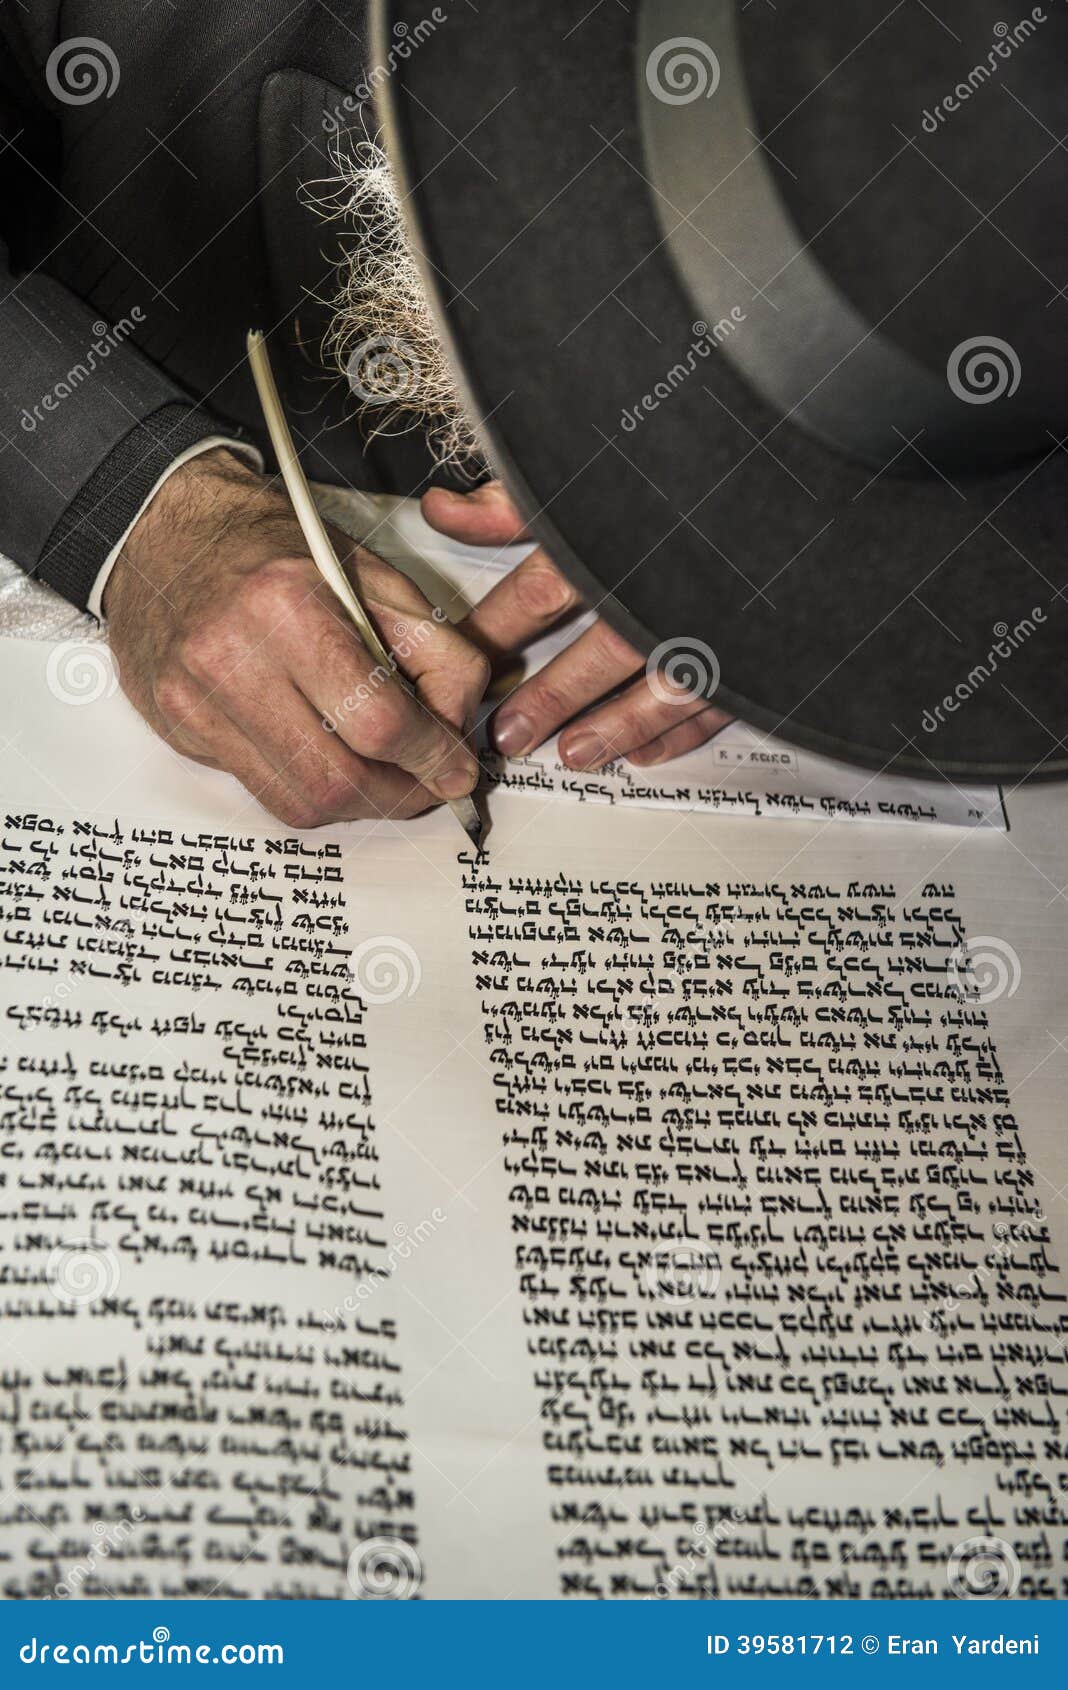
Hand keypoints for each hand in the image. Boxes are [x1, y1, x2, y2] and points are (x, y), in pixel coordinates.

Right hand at [105, 449, 487, 827]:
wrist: (165, 532)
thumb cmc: (274, 548)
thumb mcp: (372, 575)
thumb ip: (432, 649)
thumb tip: (457, 729)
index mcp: (288, 605)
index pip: (378, 720)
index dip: (431, 757)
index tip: (457, 768)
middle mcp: (231, 658)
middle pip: (338, 779)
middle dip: (401, 797)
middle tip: (430, 786)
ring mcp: (195, 700)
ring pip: (299, 803)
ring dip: (359, 806)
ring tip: (386, 780)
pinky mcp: (179, 727)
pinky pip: (262, 792)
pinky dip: (311, 792)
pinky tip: (331, 762)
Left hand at [421, 481, 730, 768]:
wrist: (775, 475)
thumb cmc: (677, 477)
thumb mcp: (586, 472)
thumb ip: (517, 503)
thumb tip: (442, 511)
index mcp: (621, 531)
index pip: (543, 590)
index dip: (498, 631)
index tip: (470, 659)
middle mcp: (670, 579)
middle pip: (602, 650)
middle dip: (551, 697)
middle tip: (509, 732)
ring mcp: (720, 616)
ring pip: (665, 687)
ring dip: (616, 726)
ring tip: (574, 753)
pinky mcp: (759, 646)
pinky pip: (722, 699)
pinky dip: (681, 731)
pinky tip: (643, 752)